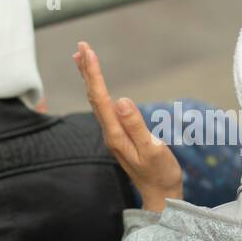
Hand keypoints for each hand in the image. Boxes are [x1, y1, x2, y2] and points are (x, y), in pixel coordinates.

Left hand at [73, 41, 182, 211]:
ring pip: (96, 101)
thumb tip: (122, 100)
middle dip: (87, 70)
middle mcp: (110, 133)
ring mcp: (113, 135)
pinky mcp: (119, 136)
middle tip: (81, 46)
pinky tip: (98, 87)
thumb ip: (137, 126)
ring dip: (89, 79)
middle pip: (94, 96)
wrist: (160, 195)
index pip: (101, 97)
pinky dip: (98, 91)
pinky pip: (104, 108)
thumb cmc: (160, 173)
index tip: (88, 51)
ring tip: (82, 59)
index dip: (93, 73)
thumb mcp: (152, 149)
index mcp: (116, 134)